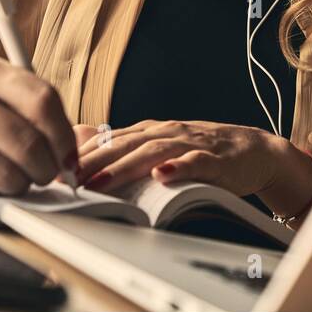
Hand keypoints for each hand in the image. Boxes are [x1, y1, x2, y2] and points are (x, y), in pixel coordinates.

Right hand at [0, 53, 76, 194]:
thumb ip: (25, 107)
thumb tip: (79, 142)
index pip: (43, 100)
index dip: (65, 135)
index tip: (70, 155)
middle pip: (29, 141)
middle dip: (48, 168)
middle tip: (48, 176)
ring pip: (5, 172)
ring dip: (21, 186)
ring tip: (19, 183)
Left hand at [73, 119, 284, 197]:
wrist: (253, 150)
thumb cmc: (203, 152)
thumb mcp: (161, 146)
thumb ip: (126, 147)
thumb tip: (83, 145)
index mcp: (152, 131)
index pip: (111, 140)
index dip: (84, 155)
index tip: (58, 171)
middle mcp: (169, 132)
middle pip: (126, 144)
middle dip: (96, 161)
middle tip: (70, 179)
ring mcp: (192, 143)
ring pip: (155, 151)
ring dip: (126, 166)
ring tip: (103, 181)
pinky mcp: (216, 159)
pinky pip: (197, 161)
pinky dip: (180, 167)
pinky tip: (164, 175)